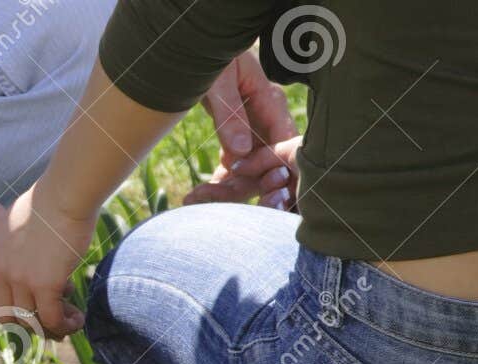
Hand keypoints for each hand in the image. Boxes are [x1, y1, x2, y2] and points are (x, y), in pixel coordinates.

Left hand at [0, 184, 93, 338]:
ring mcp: (20, 278)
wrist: (64, 194)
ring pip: (27, 320)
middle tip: (41, 319)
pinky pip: (50, 318)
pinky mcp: (45, 284)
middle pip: (0, 313)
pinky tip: (76, 320)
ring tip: (65, 323)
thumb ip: (9, 241)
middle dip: (21, 322)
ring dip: (47, 327)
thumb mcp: (13, 219)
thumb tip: (21, 251)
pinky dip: (63, 325)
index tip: (2, 300)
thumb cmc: (46, 201)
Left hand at [185, 50, 299, 209]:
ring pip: (249, 173)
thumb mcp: (218, 81)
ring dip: (225, 190)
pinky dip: (216, 184)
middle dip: (244, 185)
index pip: (284, 142)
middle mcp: (265, 121)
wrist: (195, 50)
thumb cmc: (209, 56)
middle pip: (267, 164)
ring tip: (193, 198)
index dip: (272, 166)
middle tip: (212, 197)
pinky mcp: (236, 142)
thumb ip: (229, 114)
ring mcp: (252, 133)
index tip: (250, 184)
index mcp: (270, 102)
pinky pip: (232, 170)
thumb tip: (240, 151)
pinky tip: (193, 196)